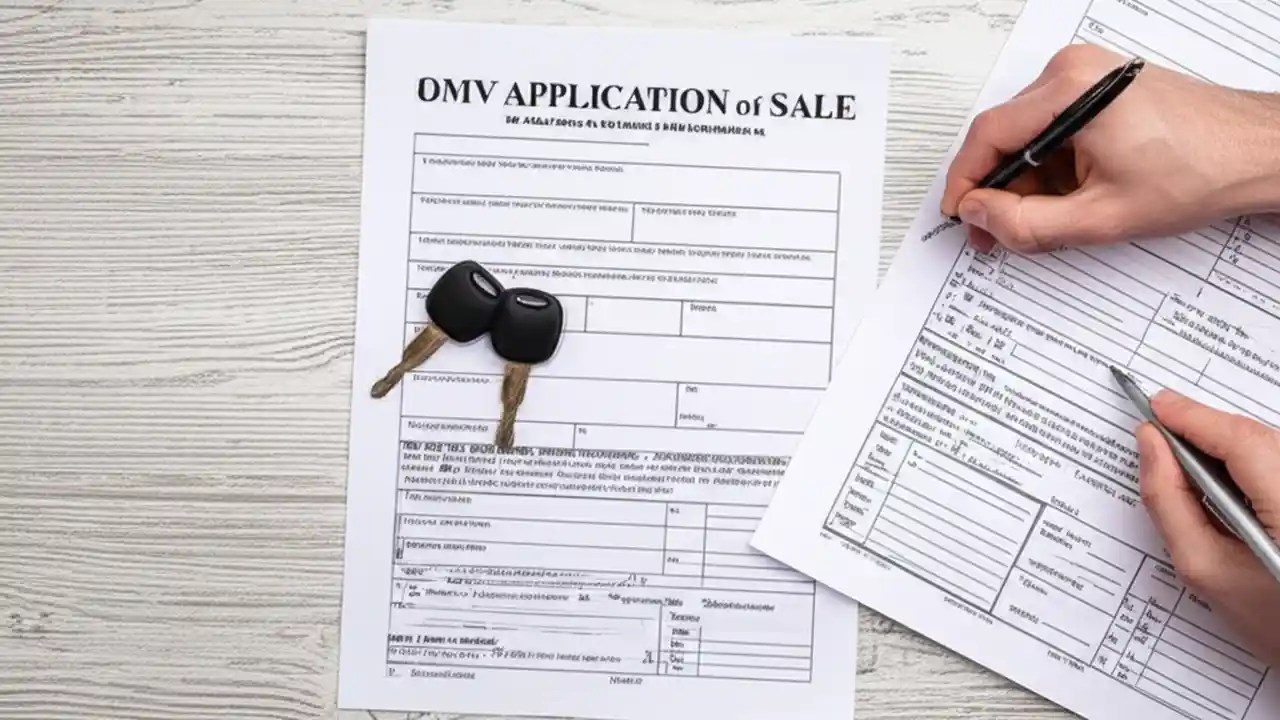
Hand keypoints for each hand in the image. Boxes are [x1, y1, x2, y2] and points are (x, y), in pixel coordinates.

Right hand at [941, 43, 1279, 253]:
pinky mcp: (1097, 86)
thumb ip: (1026, 224)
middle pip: (1004, 134)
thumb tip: (978, 217)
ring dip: (1027, 179)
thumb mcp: (1101, 216)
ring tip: (1049, 217)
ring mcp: (1085, 75)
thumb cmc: (1198, 172)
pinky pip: (1051, 127)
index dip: (965, 181)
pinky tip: (1070, 194)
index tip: (959, 215)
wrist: (1254, 151)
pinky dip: (1051, 164)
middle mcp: (1071, 71)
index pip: (987, 135)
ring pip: (1027, 134)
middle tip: (995, 231)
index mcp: (1069, 92)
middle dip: (997, 187)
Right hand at [1138, 390, 1279, 664]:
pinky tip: (1225, 481)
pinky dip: (1248, 462)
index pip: (1239, 442)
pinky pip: (1277, 462)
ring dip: (1226, 446)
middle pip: (1255, 438)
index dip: (1194, 418)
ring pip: (1268, 446)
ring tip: (1186, 462)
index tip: (1156, 407)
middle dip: (1205, 430)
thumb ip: (1170, 501)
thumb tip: (1150, 447)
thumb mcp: (1204, 567)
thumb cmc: (1272, 622)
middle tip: (1159, 433)